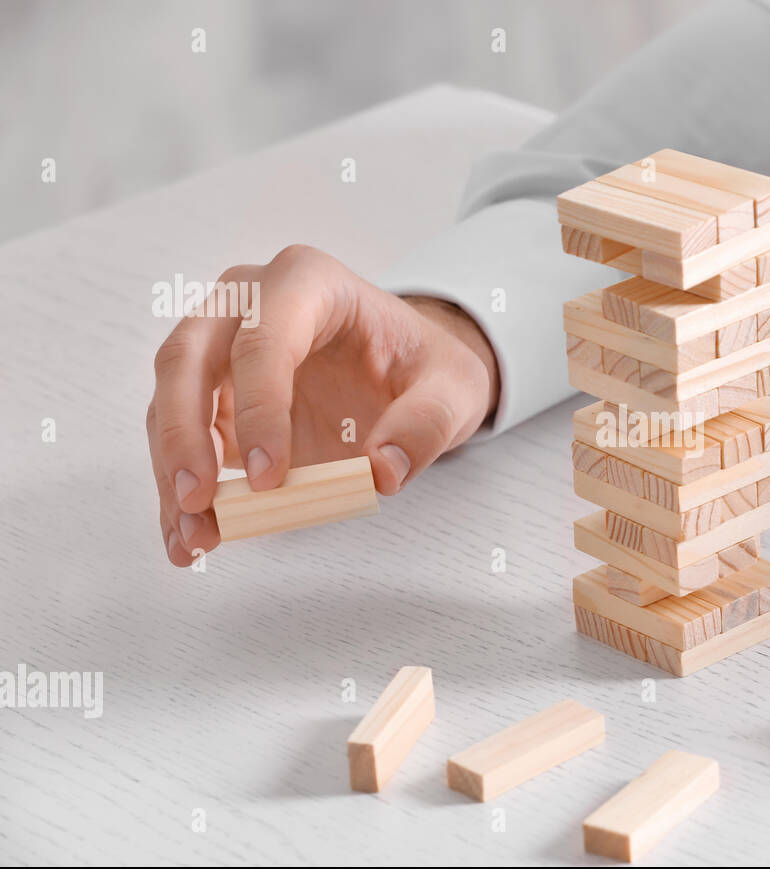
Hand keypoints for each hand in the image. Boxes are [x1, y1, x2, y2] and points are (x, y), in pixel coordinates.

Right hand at [146, 244, 498, 566]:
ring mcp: (219, 345)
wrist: (405, 371)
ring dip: (173, 473)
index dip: (257, 407)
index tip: (269, 478)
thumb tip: (382, 472)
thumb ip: (428, 424)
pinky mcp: (208, 393)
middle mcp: (248, 301)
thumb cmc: (422, 366)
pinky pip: (175, 438)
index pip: (263, 338)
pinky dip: (177, 490)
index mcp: (308, 282)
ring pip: (169, 401)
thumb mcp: (454, 388)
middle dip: (184, 436)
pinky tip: (188, 537)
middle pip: (187, 358)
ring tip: (195, 538)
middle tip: (200, 502)